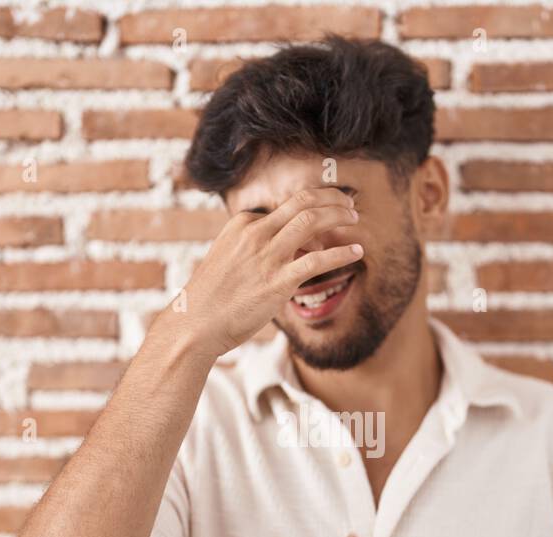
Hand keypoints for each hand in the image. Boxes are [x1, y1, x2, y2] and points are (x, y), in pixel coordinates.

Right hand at [164, 187, 363, 358]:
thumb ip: (253, 249)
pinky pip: (318, 260)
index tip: (323, 222)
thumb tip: (287, 251)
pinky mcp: (279, 282)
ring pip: (312, 220)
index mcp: (242, 224)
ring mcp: (267, 256)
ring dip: (338, 215)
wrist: (195, 323)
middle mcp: (255, 233)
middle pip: (302, 200)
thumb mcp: (227, 259)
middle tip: (348, 203)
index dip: (309, 210)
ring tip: (355, 218)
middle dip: (331, 197)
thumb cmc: (211, 298)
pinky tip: (357, 252)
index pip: (283, 207)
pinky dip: (341, 253)